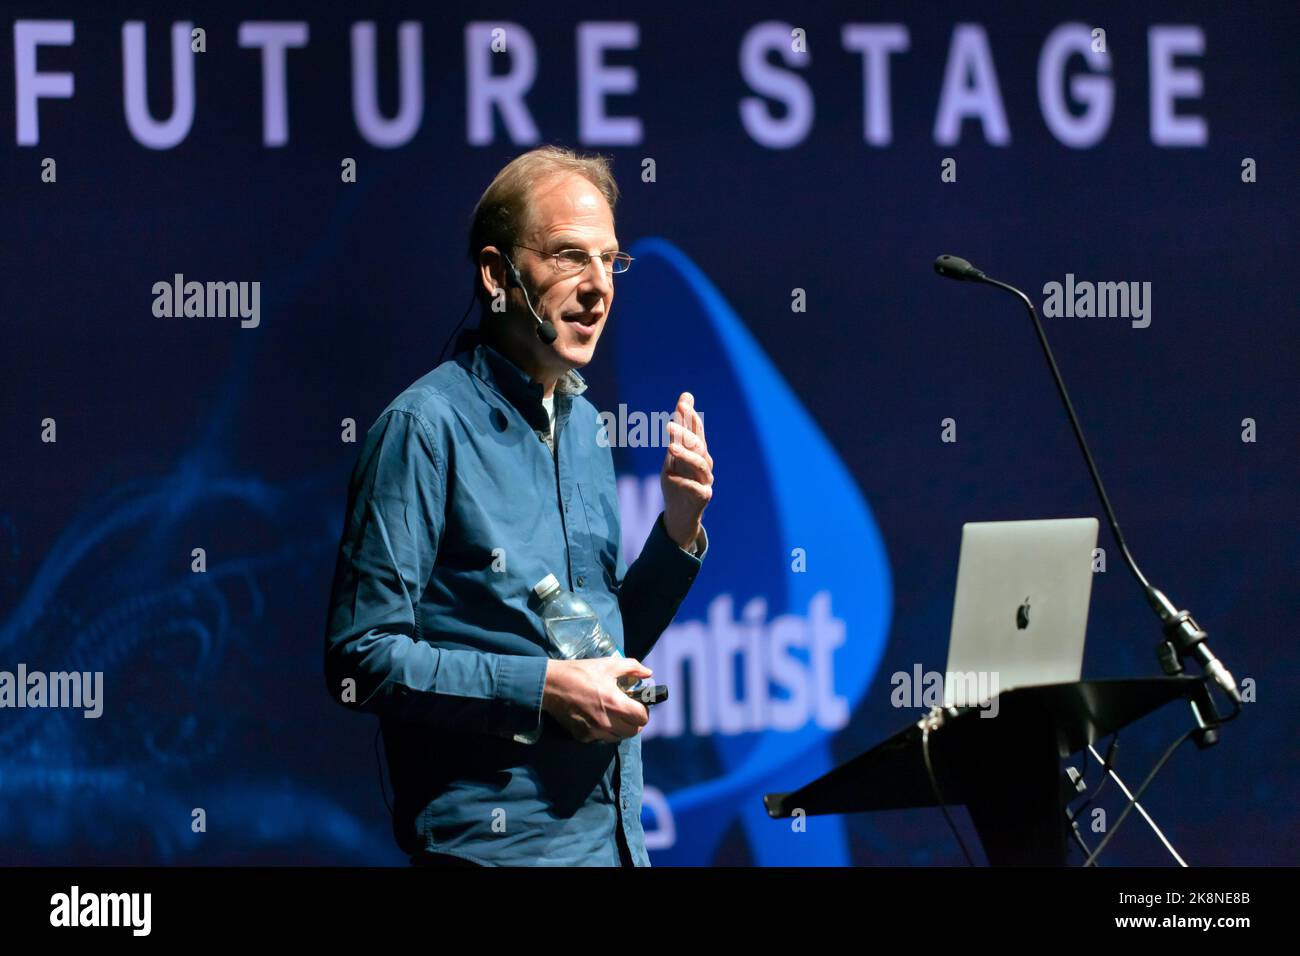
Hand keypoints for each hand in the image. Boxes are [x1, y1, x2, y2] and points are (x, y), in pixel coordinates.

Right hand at [541, 657, 653, 742]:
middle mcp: (607, 722)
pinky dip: (603, 731)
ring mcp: (594, 732)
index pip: (642, 718)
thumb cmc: (581, 673)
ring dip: (620, 728)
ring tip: (612, 714)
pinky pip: (600, 739)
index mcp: (616, 704)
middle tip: (627, 710)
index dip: (643, 710)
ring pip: (618, 737)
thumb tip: (648, 673)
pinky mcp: (583, 737)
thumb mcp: (608, 665)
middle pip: (633, 732)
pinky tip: (597, 717)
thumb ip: (632, 667)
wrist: (551, 685)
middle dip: (634, 721)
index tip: (637, 704)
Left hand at [661, 392, 712, 550]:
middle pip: (698, 445)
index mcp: (698, 450)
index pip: (695, 430)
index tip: (682, 401)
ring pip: (699, 465)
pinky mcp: (703, 497)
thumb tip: (686, 396)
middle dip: (686, 433)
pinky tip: (670, 476)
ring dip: (685, 455)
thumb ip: (679, 429)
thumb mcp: (673, 454)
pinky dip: (683, 482)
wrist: (679, 512)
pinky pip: (695, 488)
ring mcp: (705, 480)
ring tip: (670, 448)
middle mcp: (704, 462)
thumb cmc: (677, 479)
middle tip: (669, 424)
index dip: (690, 416)